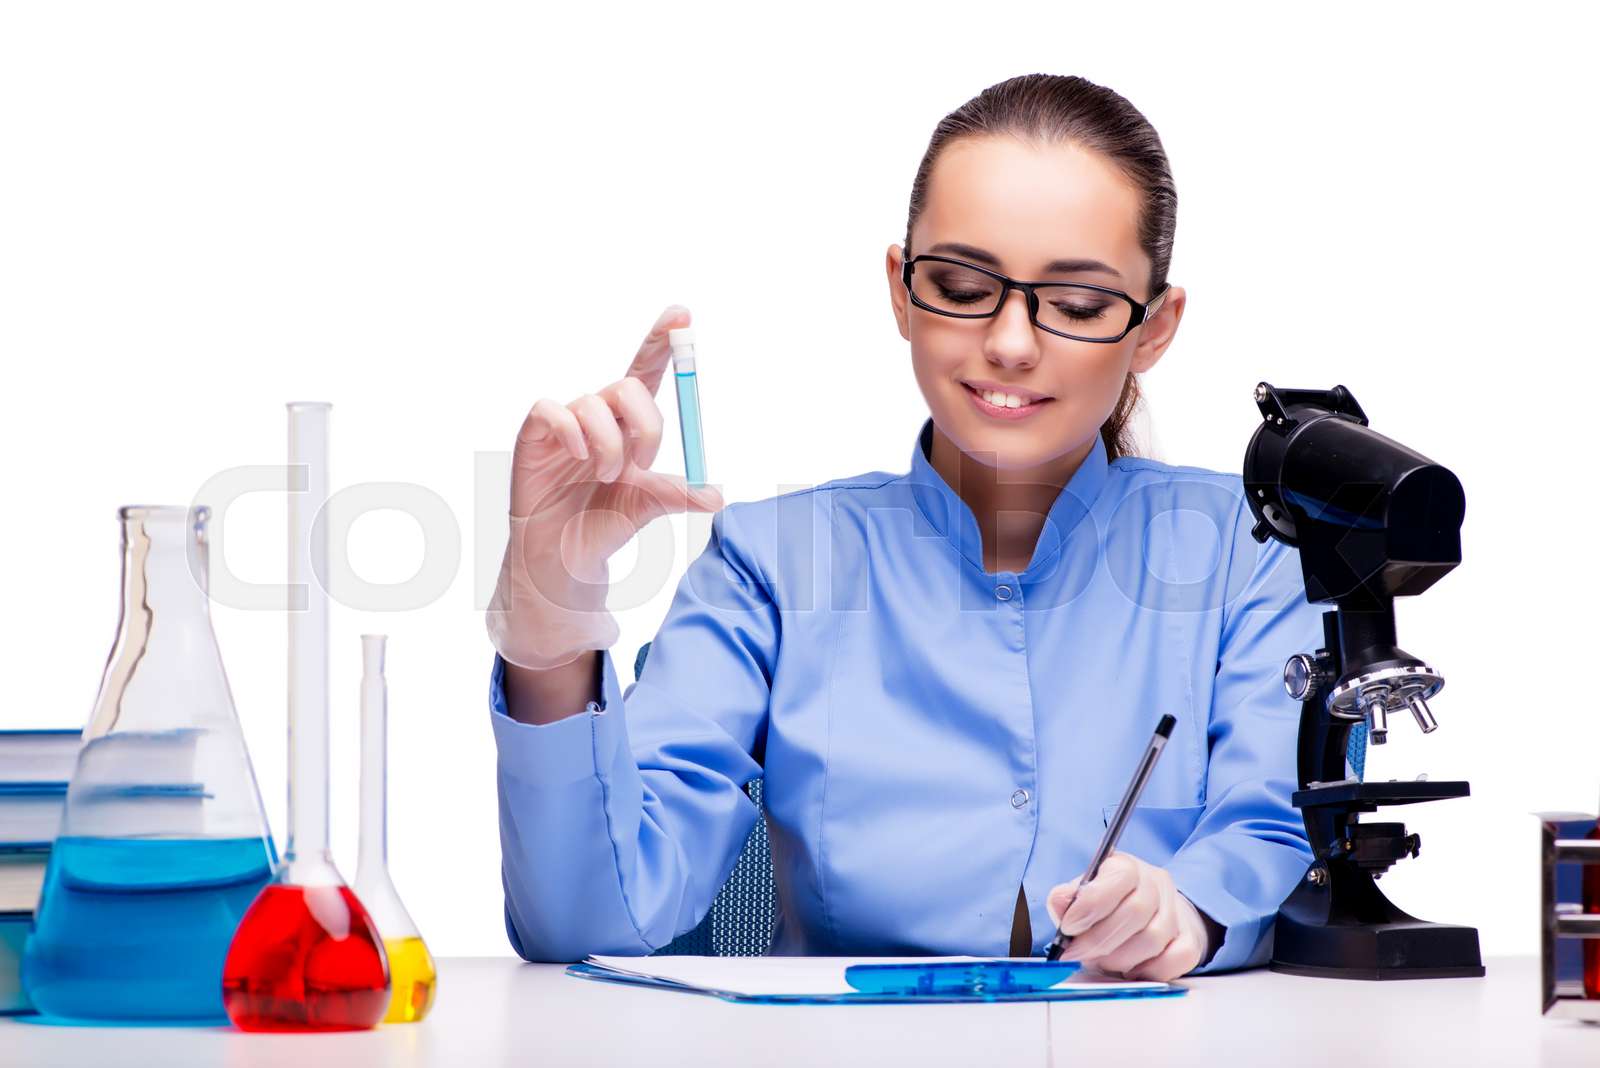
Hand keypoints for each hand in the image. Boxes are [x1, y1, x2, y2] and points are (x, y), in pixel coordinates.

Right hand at [486, 305, 725, 670]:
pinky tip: (577, 458)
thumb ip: (677, 494)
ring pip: (594, 403)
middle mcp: (600, 414)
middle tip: (641, 465)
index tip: (683, 313)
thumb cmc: (603, 523)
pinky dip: (571, 432)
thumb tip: (716, 495)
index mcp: (630, 422)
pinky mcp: (535, 434)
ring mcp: (567, 422)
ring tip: (606, 477)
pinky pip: (553, 410)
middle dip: (646, 426)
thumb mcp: (647, 505)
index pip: (649, 369)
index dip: (664, 340)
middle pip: (629, 385)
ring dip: (610, 446)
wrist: (565, 558)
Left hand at [1046, 852, 1212, 980]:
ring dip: (1120, 958)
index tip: (1069, 928)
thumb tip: (1060, 902)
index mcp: (1127, 867)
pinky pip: (1174, 960)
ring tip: (1102, 961)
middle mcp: (1156, 884)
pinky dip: (1147, 971)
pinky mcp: (1190, 940)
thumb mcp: (1081, 895)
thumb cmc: (1107, 907)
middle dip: (1099, 940)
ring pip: (1153, 939)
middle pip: (1135, 912)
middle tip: (1078, 954)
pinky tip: (1130, 970)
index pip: (1118, 877)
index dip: (1091, 905)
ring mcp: (1176, 912)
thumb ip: (1066, 899)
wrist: (1148, 915)